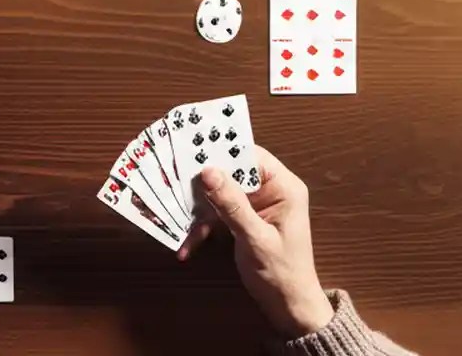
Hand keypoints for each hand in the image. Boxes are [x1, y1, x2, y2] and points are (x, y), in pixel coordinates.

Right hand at [178, 146, 334, 337]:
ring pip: (218, 193)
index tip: (192, 157)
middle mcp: (269, 190)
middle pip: (230, 172)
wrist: (288, 307)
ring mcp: (254, 205)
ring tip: (177, 220)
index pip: (250, 156)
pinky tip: (188, 245)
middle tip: (173, 185)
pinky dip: (201, 227)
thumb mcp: (255, 237)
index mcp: (283, 187)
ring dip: (198, 209)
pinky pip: (215, 213)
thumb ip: (232, 204)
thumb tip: (208, 171)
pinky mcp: (241, 219)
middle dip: (202, 184)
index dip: (222, 154)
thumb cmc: (281, 272)